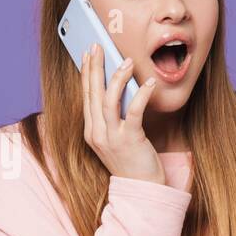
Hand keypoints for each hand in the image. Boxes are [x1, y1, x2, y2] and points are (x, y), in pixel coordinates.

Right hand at [82, 45, 164, 183]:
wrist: (142, 189)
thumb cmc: (132, 161)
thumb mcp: (116, 137)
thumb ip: (113, 116)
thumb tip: (119, 87)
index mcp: (91, 131)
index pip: (86, 96)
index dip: (86, 73)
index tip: (88, 54)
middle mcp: (97, 133)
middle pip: (93, 94)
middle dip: (95, 68)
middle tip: (98, 46)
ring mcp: (111, 138)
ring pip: (109, 101)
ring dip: (117, 78)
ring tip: (127, 61)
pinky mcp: (129, 140)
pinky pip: (133, 112)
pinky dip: (140, 95)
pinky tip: (149, 83)